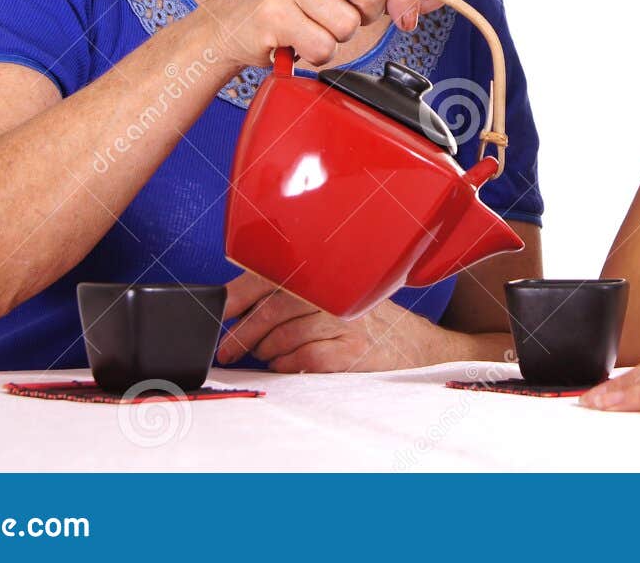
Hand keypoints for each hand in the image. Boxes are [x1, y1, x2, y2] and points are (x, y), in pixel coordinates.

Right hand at [198, 0, 443, 68]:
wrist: (224, 22)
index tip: (407, 15)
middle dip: (367, 16)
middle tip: (340, 14)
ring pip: (349, 23)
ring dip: (339, 36)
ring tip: (313, 24)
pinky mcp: (271, 12)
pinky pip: (324, 45)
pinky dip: (318, 53)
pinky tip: (298, 39)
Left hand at [216, 271, 467, 371]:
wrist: (420, 348)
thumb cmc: (371, 323)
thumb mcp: (340, 296)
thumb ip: (299, 294)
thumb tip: (241, 308)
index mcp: (331, 273)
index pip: (276, 274)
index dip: (241, 291)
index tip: (219, 309)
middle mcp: (339, 293)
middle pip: (276, 307)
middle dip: (244, 332)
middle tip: (227, 349)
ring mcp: (349, 323)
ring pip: (286, 335)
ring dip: (266, 351)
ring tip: (263, 356)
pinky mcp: (355, 353)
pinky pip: (305, 359)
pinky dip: (287, 366)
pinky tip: (285, 366)